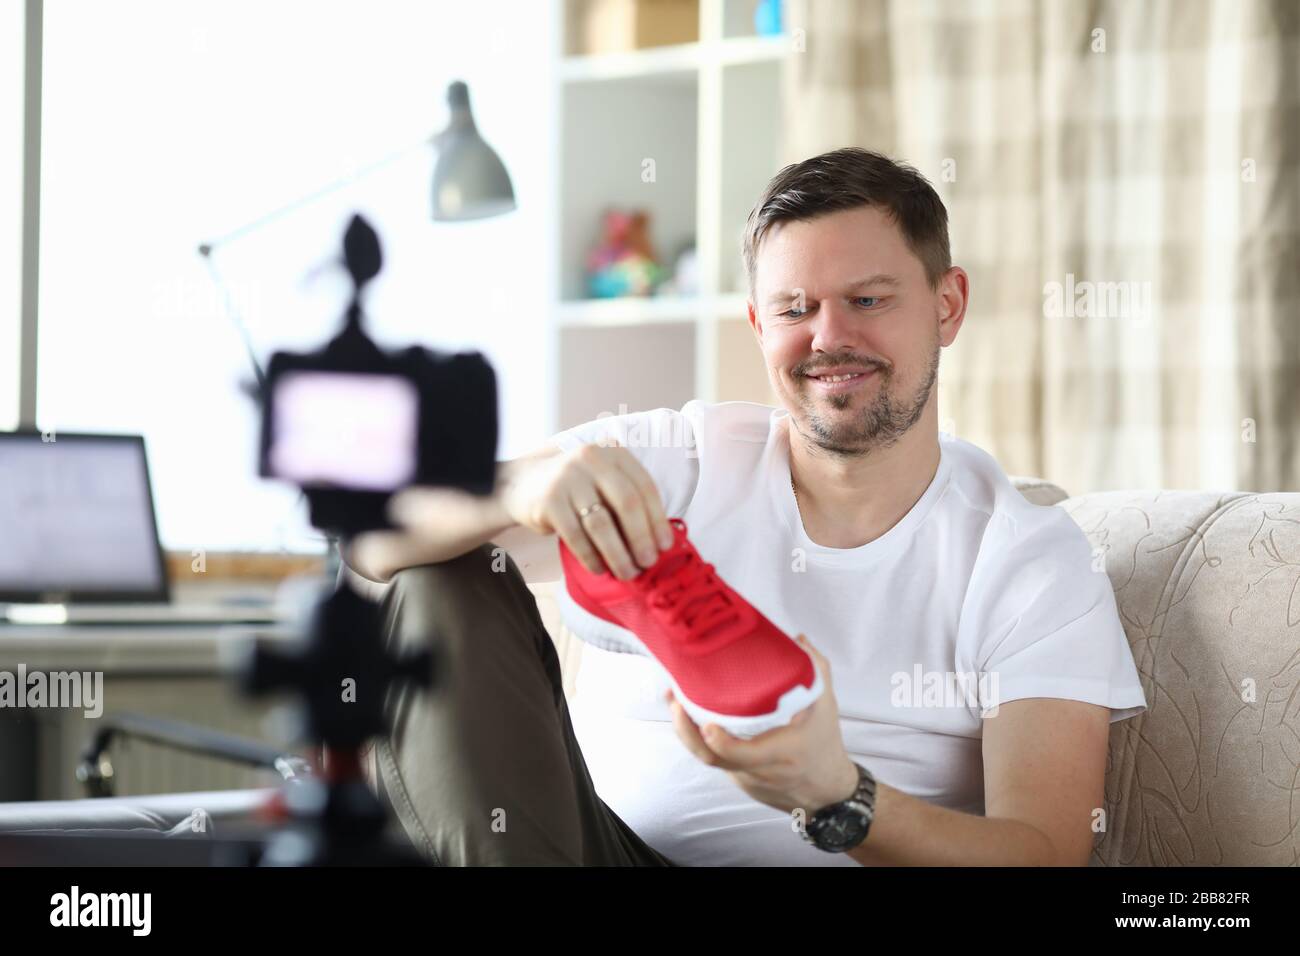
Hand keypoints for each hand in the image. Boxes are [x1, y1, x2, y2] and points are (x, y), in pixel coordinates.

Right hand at [500, 443, 672, 579]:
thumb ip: (626, 501)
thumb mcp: (602, 481)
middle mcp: (591, 459)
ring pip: (601, 524)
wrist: (523, 484)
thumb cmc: (576, 489)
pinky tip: (599, 569)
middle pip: (627, 504)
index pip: (644, 487)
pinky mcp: (549, 500)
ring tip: (627, 572)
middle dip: (641, 539)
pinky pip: (576, 536)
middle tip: (648, 563)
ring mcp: (568, 478)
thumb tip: (656, 543)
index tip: (665, 546)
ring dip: (618, 554)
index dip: (658, 519)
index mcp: (613, 453)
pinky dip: (591, 557)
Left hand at [666, 635, 857, 817]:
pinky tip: (691, 718)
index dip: (721, 742)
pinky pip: (715, 760)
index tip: (708, 724)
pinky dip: (701, 740)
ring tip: (675, 702)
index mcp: (781, 752)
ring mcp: (745, 779)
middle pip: (713, 758)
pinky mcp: (738, 781)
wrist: (826, 792)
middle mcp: (759, 770)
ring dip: (688, 732)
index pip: (743, 755)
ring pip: (709, 758)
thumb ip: (815, 670)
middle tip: (675, 702)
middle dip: (686, 732)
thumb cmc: (824, 745)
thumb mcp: (826, 707)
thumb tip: (797, 638)